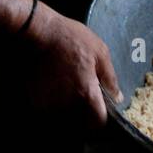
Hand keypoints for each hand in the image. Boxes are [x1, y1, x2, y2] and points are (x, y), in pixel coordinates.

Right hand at [19, 5, 121, 128]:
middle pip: (81, 120)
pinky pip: (48, 108)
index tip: (99, 108)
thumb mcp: (100, 51)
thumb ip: (110, 78)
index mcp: (87, 92)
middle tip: (83, 91)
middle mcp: (68, 103)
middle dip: (84, 111)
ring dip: (68, 107)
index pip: (97, 121)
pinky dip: (53, 101)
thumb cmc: (71, 38)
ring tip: (67, 85)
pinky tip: (54, 84)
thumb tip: (117, 97)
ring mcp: (49, 102)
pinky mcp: (35, 99)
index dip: (100, 117)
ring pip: (64, 115)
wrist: (39, 31)